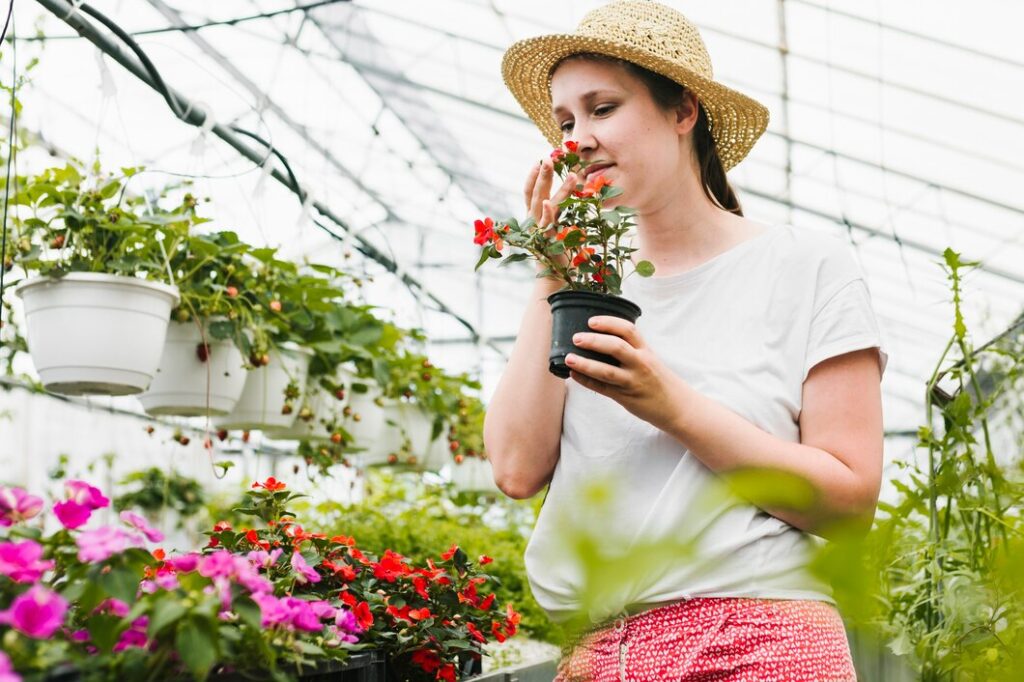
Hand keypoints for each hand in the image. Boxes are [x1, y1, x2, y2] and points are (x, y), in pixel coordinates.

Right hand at [524, 158, 576, 270]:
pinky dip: (546, 212)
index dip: (532, 177)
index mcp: (533, 218)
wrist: (556, 277)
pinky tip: (548, 202)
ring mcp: (538, 230)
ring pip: (544, 203)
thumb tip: (566, 200)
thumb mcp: (559, 229)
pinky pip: (546, 224)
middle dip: (542, 175)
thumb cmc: (559, 253)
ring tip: (568, 174)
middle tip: (548, 158)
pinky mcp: (546, 239)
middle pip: (535, 193)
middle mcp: (532, 222)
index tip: (537, 161)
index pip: (529, 193)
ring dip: (554, 189)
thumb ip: (559, 215)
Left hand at [565, 316, 685, 430]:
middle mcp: (640, 364)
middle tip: (576, 338)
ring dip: (585, 364)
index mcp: (646, 351)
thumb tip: (602, 338)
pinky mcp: (625, 397)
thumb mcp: (650, 359)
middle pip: (615, 347)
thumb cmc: (659, 380)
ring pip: (606, 371)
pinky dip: (586, 381)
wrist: (676, 406)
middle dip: (594, 341)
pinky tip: (574, 375)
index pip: (627, 330)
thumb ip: (631, 349)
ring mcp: (632, 382)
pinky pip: (602, 388)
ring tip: (569, 358)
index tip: (591, 321)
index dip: (608, 323)